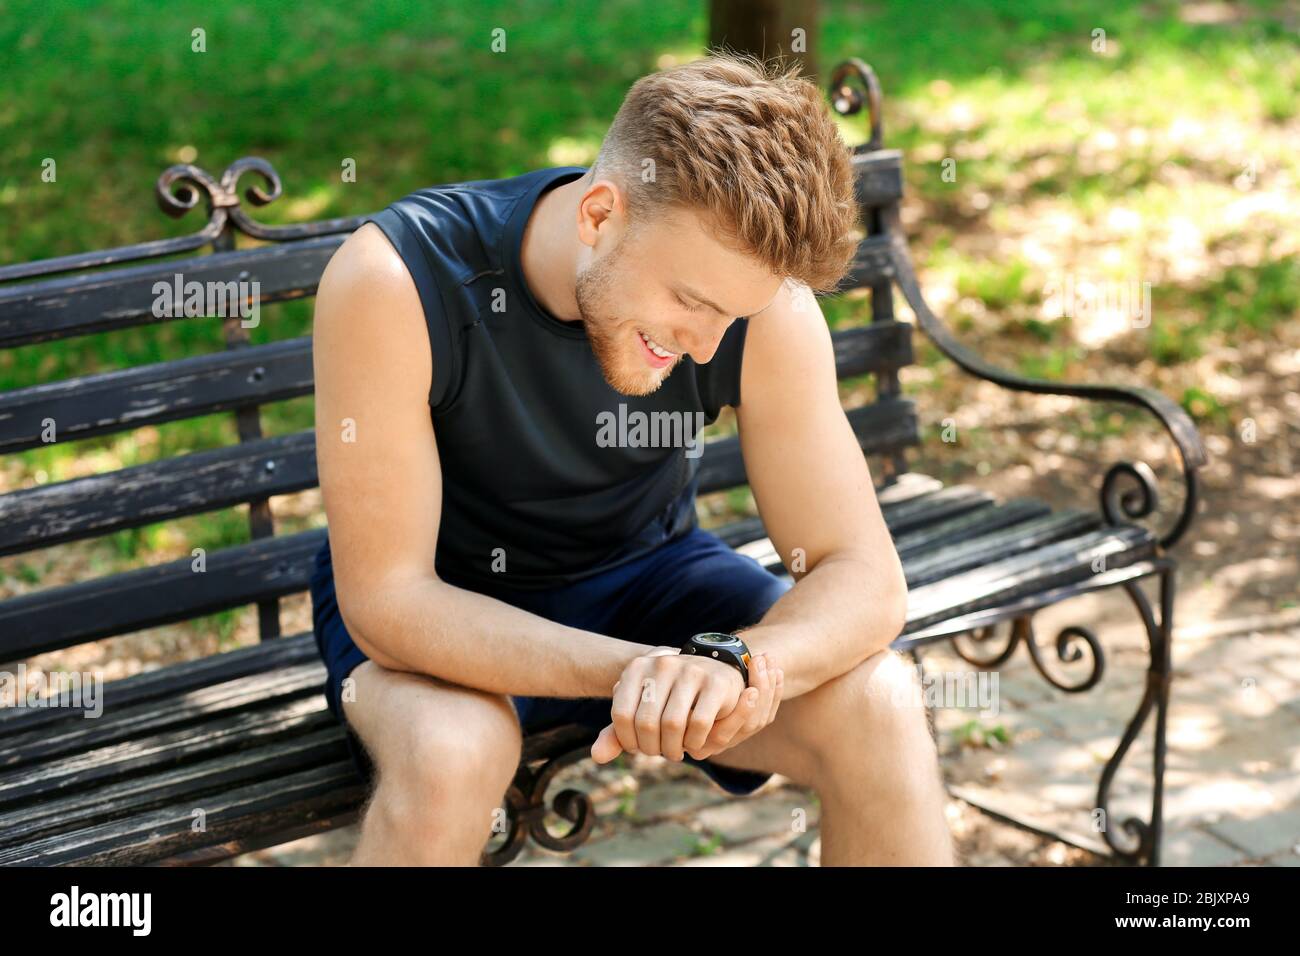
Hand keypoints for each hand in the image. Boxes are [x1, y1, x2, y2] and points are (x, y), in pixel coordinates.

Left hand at [591, 648, 782, 763]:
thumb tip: (597, 756)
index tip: (638, 748)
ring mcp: (690, 671)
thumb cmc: (671, 698)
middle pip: (646, 723)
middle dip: (652, 748)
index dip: (628, 741)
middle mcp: (662, 664)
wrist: (715, 674)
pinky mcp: (715, 683)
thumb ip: (618, 732)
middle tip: (661, 753)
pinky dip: (695, 744)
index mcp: (637, 668)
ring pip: (672, 725)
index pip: (621, 715)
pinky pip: (699, 724)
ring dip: (674, 749)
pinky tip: (694, 744)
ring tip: (676, 752)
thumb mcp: (641, 710)